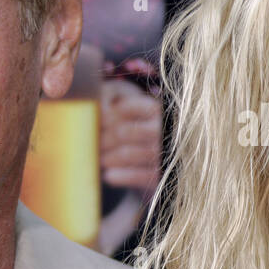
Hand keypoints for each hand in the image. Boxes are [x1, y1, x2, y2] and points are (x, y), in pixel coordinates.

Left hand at [100, 64, 161, 193]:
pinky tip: (108, 175)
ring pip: (125, 153)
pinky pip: (136, 176)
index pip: (124, 108)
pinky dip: (119, 176)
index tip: (94, 121)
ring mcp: (164, 153)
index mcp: (159, 109)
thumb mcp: (145, 109)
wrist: (181, 162)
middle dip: (100, 139)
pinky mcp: (163, 174)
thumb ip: (121, 97)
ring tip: (98, 158)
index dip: (104, 115)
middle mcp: (163, 129)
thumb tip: (93, 92)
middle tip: (88, 143)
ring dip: (106, 157)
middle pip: (121, 132)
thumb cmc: (152, 131)